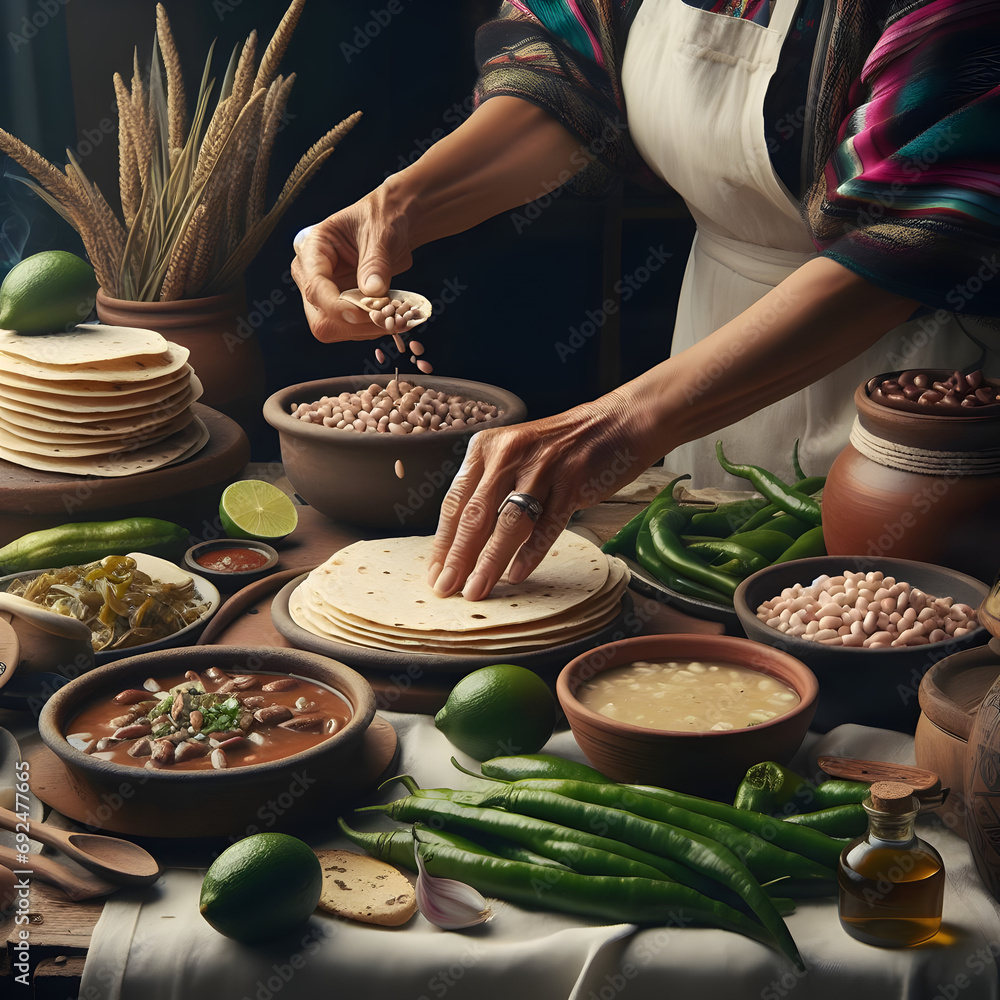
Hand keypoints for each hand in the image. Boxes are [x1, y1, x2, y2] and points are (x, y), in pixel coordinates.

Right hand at [290, 186, 414, 342]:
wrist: (392, 224)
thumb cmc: (381, 218)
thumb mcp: (381, 234)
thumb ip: (376, 262)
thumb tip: (373, 291)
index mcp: (313, 249)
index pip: (314, 287)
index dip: (336, 306)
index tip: (360, 313)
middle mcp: (312, 276)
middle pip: (320, 318)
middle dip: (352, 324)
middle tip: (386, 320)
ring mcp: (326, 295)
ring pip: (336, 329)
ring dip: (367, 329)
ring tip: (395, 318)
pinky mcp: (342, 307)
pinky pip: (352, 330)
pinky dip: (373, 328)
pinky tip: (392, 318)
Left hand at [427, 390, 662, 600]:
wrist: (616, 423)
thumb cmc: (561, 447)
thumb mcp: (514, 455)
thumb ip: (489, 488)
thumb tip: (462, 542)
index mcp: (486, 448)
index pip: (455, 501)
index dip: (443, 541)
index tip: (435, 573)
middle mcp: (510, 454)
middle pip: (476, 515)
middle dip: (459, 557)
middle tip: (447, 588)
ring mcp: (542, 467)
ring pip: (508, 523)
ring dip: (489, 561)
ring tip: (477, 589)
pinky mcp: (572, 481)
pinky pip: (546, 525)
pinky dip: (530, 553)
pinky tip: (516, 575)